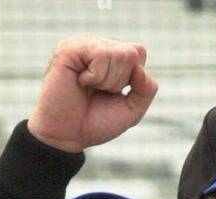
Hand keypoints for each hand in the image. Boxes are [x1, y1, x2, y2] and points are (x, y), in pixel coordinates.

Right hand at [28, 34, 157, 152]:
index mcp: (111, 55)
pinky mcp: (70, 48)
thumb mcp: (131, 110)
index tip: (112, 92)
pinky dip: (96, 77)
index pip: (139, 52)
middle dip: (120, 81)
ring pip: (119, 54)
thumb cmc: (95, 122)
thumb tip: (140, 68)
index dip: (132, 79)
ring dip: (107, 81)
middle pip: (132, 53)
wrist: (68, 136)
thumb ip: (147, 90)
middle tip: (98, 91)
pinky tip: (80, 82)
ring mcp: (83, 44)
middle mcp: (97, 45)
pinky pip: (101, 55)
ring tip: (88, 88)